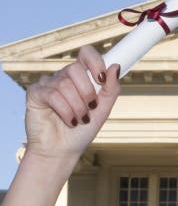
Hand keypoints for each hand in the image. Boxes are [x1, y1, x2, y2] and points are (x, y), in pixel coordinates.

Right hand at [25, 46, 120, 162]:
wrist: (63, 151)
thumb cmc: (82, 131)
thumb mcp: (103, 110)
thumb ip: (111, 89)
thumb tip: (115, 66)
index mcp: (81, 78)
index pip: (86, 54)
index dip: (95, 61)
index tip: (101, 78)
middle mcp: (63, 77)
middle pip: (75, 69)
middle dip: (87, 93)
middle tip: (90, 109)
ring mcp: (48, 84)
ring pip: (65, 84)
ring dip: (77, 107)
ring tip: (79, 120)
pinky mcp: (35, 94)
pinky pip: (53, 95)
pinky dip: (65, 111)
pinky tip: (69, 121)